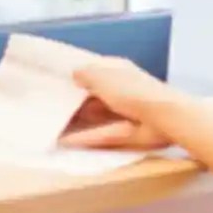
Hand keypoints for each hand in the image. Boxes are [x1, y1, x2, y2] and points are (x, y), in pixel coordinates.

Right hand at [60, 57, 181, 150]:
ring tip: (55, 127)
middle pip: (94, 94)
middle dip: (76, 101)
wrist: (161, 117)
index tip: (57, 82)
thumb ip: (85, 74)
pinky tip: (67, 142)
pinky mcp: (126, 132)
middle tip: (51, 107)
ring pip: (97, 115)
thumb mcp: (102, 76)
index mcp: (117, 69)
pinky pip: (102, 133)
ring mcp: (124, 112)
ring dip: (79, 121)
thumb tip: (75, 73)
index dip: (77, 75)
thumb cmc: (131, 91)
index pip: (94, 69)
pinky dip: (86, 137)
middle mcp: (121, 88)